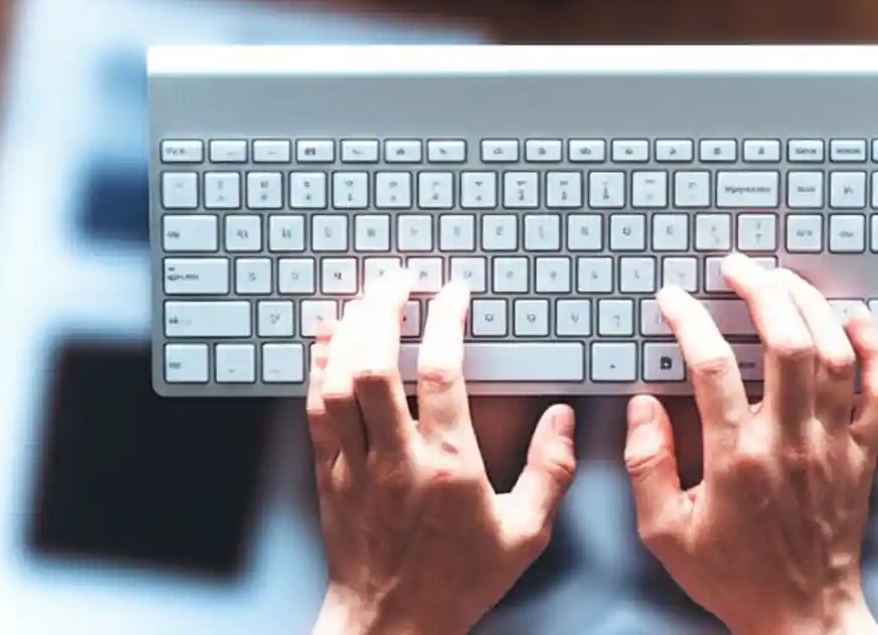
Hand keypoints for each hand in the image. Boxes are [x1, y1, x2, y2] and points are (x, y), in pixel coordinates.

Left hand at [306, 271, 576, 634]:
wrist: (392, 625)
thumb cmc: (459, 582)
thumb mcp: (525, 535)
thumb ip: (550, 472)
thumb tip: (562, 419)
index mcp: (448, 466)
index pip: (441, 373)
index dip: (445, 320)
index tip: (454, 292)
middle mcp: (396, 459)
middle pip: (376, 366)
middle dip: (384, 309)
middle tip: (398, 277)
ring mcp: (355, 467)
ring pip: (339, 383)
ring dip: (350, 331)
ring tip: (366, 297)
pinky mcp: (328, 477)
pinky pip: (315, 411)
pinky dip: (318, 368)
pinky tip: (327, 339)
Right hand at [624, 253, 877, 634]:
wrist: (802, 617)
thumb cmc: (731, 576)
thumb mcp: (664, 532)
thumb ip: (648, 463)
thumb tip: (643, 404)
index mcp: (736, 458)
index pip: (709, 365)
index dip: (688, 318)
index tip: (673, 297)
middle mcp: (790, 442)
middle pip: (785, 342)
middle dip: (760, 290)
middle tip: (736, 265)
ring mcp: (833, 446)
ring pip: (833, 354)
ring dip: (810, 304)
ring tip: (783, 278)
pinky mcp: (862, 455)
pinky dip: (873, 348)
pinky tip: (854, 318)